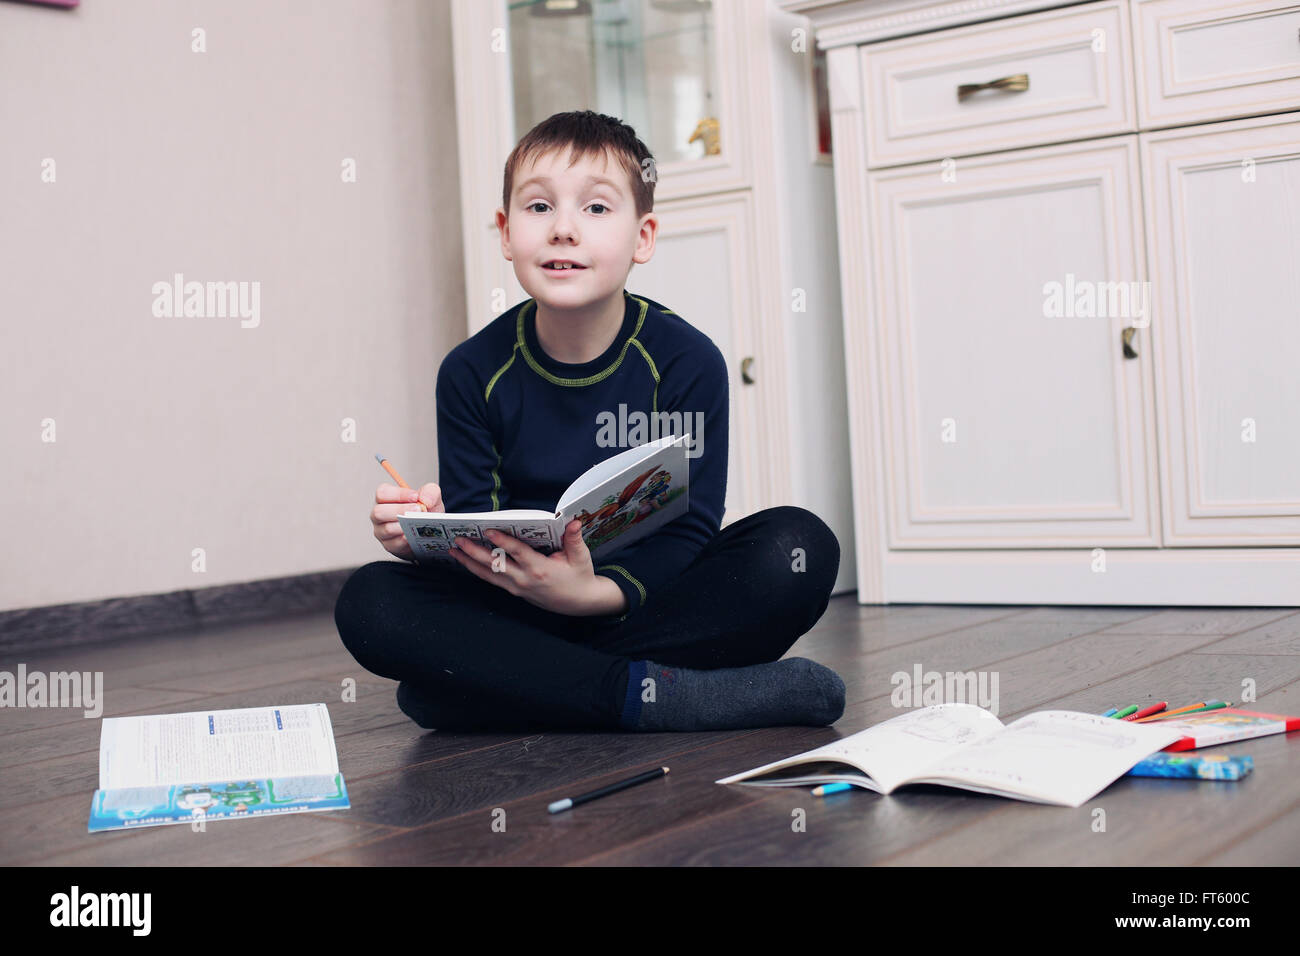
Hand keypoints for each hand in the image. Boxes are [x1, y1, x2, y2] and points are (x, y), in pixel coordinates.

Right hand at [371, 482, 442, 558]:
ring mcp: (382, 531)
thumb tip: (424, 499)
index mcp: (386, 499)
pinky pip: (394, 544)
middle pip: (379, 512)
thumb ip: (430, 491)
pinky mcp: (390, 545)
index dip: (398, 494)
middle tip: (418, 509)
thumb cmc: (423, 512)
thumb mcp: (430, 497)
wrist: (429, 532)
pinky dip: (405, 540)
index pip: (382, 493)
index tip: (415, 496)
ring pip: (387, 529)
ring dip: (403, 526)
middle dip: (400, 510)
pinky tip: (415, 536)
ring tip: (417, 522)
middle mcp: (380, 515)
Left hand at [449, 519, 628, 616]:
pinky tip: (466, 562)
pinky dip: (477, 571)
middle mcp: (525, 580)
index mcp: (541, 569)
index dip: (502, 541)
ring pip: (488, 575)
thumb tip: (574, 521)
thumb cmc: (580, 576)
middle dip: (474, 552)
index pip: (518, 553)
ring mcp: (517, 588)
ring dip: (469, 563)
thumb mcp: (581, 557)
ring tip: (454, 551)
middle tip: (458, 540)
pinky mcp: (515, 591)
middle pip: (495, 566)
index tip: (487, 530)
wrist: (580, 603)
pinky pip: (492, 580)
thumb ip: (574, 539)